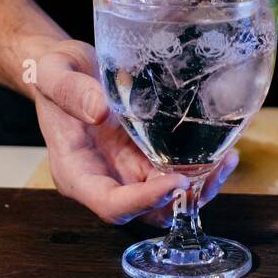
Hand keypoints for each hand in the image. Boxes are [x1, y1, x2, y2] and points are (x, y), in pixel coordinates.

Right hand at [31, 37, 239, 226]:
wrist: (64, 67)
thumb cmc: (54, 73)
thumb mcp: (54, 74)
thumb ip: (72, 92)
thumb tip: (101, 111)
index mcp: (76, 171)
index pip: (110, 204)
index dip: (142, 202)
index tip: (173, 182)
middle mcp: (103, 179)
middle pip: (144, 211)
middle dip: (180, 200)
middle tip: (211, 173)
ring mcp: (125, 170)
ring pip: (165, 199)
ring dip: (196, 189)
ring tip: (224, 163)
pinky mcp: (142, 155)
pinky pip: (171, 172)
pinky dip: (197, 169)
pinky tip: (220, 152)